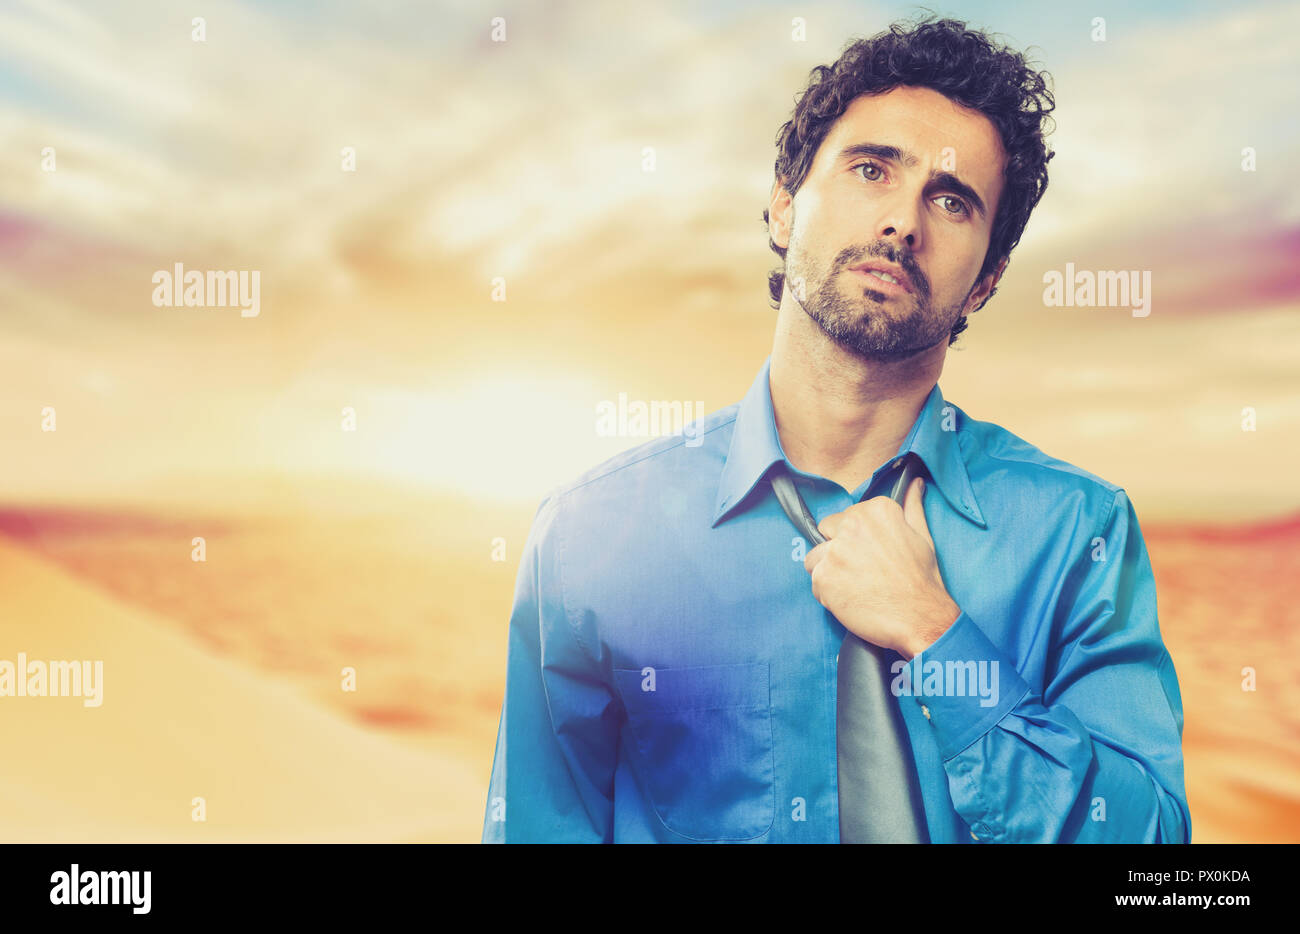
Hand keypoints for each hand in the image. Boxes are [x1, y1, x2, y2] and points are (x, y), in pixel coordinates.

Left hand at [803, 477, 959, 658]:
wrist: (920, 618)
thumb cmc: (922, 580)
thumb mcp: (922, 535)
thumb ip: (912, 506)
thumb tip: (915, 483)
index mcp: (875, 510)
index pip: (847, 517)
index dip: (856, 538)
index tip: (870, 553)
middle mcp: (852, 525)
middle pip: (826, 531)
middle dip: (838, 549)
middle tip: (861, 571)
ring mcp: (835, 551)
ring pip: (815, 557)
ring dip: (829, 571)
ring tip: (855, 587)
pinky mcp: (823, 577)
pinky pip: (815, 582)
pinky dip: (828, 594)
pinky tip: (851, 600)